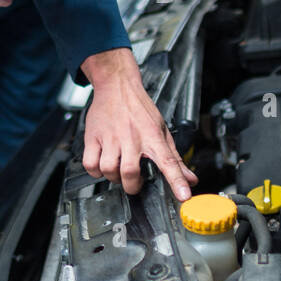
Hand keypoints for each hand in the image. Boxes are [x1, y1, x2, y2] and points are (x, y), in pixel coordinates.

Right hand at [81, 49, 197, 202]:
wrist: (117, 85)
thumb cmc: (139, 108)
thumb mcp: (162, 130)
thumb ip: (175, 158)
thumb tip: (190, 179)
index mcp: (153, 137)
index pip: (169, 162)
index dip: (177, 181)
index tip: (183, 195)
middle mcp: (132, 138)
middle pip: (129, 172)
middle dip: (131, 186)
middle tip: (133, 183)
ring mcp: (111, 137)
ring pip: (108, 170)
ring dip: (113, 177)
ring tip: (117, 171)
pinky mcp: (93, 137)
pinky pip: (90, 164)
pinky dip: (95, 171)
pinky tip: (102, 165)